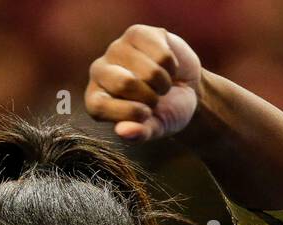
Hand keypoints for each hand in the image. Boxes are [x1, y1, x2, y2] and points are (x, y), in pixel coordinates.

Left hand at [85, 24, 201, 142]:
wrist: (187, 90)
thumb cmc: (164, 112)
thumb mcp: (155, 128)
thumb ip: (139, 133)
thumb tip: (123, 132)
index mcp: (95, 100)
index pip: (101, 107)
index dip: (131, 113)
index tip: (146, 115)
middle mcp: (99, 72)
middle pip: (125, 82)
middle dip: (150, 97)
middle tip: (154, 99)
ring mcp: (116, 49)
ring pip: (149, 70)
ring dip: (164, 83)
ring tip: (160, 84)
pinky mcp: (137, 33)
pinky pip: (162, 55)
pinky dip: (172, 66)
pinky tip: (167, 67)